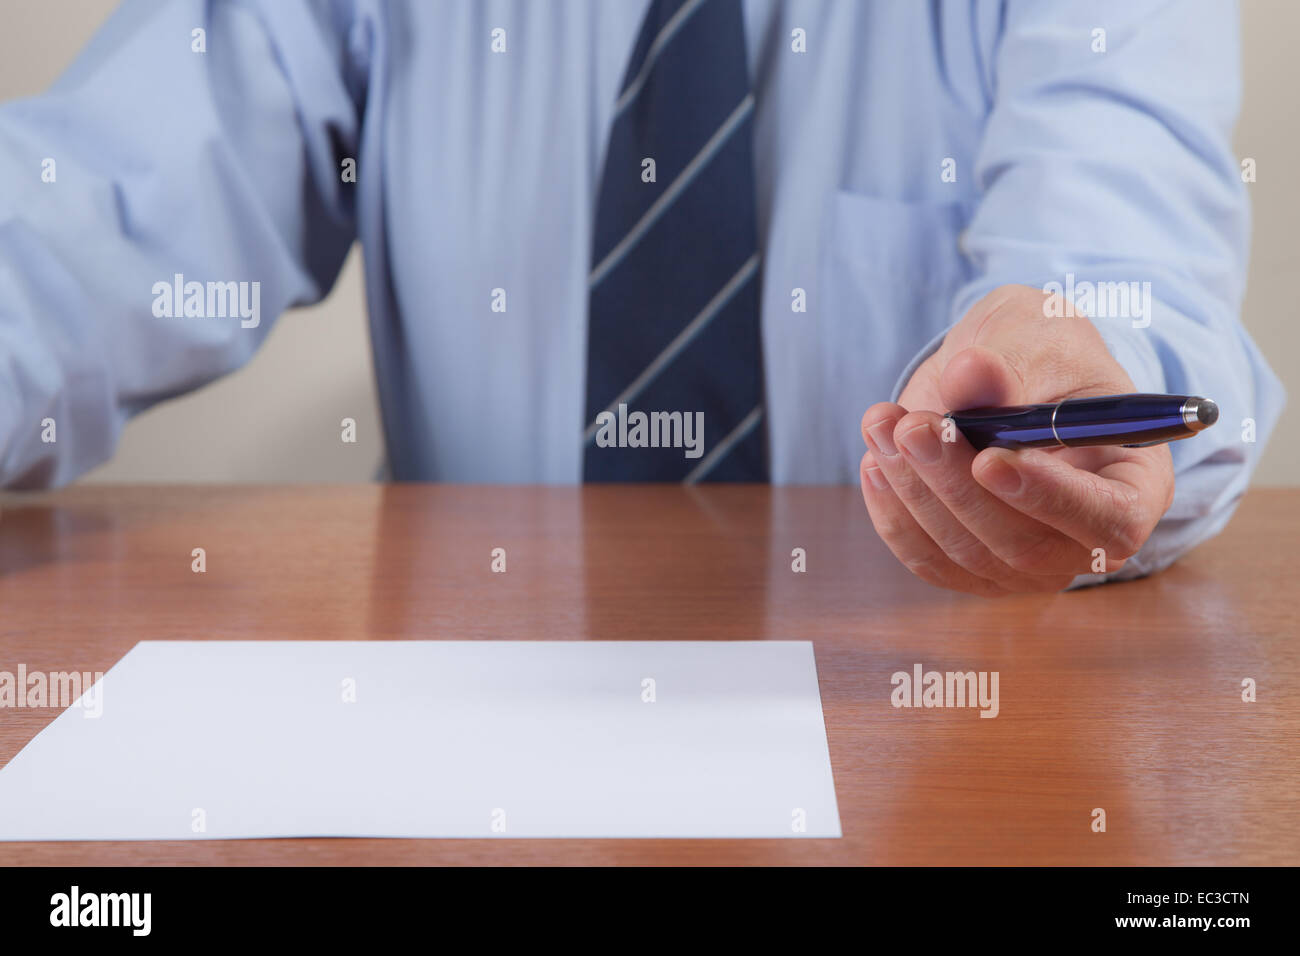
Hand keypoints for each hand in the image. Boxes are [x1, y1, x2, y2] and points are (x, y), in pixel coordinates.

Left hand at [859, 285, 1174, 596]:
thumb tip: (971, 373)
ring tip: (884, 421)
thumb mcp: (1037, 335)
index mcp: (1135, 484)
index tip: (990, 459)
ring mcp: (1027, 564)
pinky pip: (926, 556)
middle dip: (957, 485)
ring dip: (915, 487)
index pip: (1112, 521)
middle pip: (1027, 546)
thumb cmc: (1042, 353)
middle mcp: (1086, 539)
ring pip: (967, 551)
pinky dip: (894, 509)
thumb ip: (1011, 361)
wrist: (1001, 374)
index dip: (1053, 499)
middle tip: (914, 425)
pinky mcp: (970, 567)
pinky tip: (877, 458)